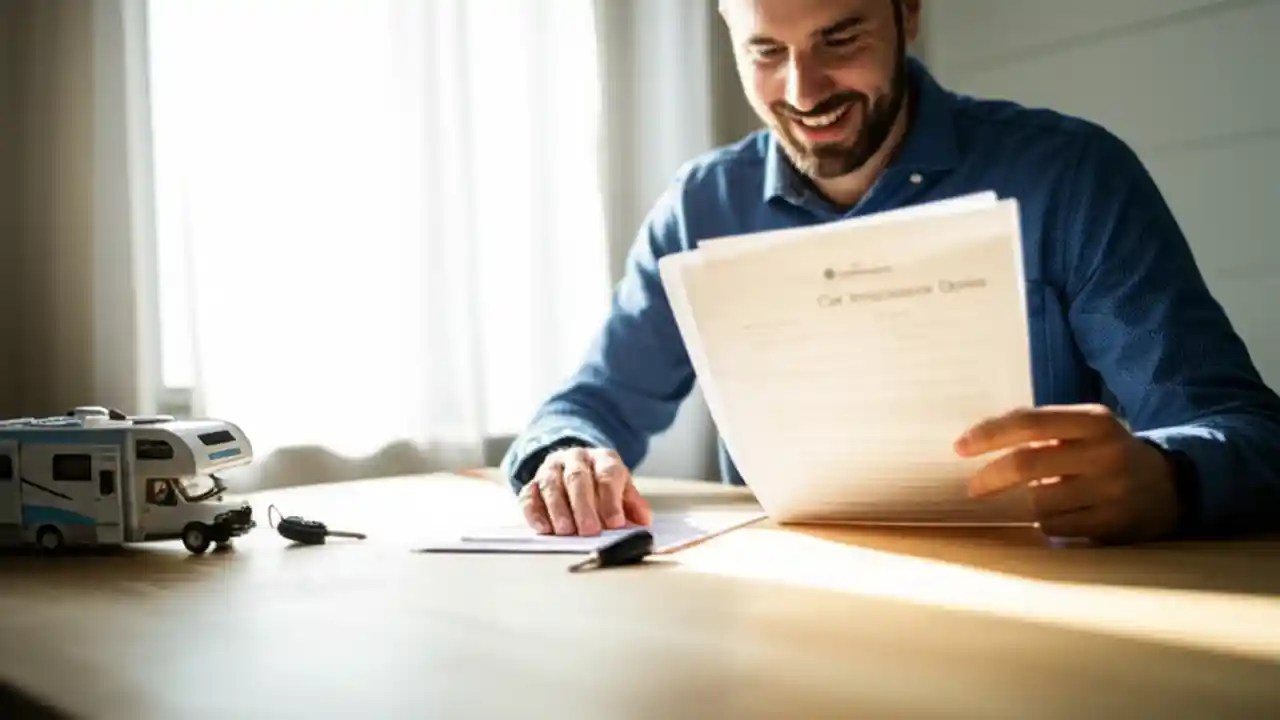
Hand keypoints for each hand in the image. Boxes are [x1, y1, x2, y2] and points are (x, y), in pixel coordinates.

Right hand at [518, 447, 652, 535]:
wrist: (575, 465)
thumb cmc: (601, 483)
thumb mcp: (622, 488)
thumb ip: (632, 504)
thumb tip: (644, 521)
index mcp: (603, 458)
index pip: (607, 475)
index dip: (611, 500)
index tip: (615, 523)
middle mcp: (576, 458)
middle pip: (577, 478)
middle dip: (583, 506)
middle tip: (589, 530)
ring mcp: (551, 468)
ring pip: (551, 484)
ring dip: (558, 509)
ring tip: (566, 531)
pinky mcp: (532, 483)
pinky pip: (529, 495)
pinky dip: (534, 513)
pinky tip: (543, 528)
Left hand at [955, 404, 1180, 543]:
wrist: (1172, 486)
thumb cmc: (1106, 454)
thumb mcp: (1085, 429)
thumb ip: (1042, 431)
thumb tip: (977, 443)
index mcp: (1094, 421)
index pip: (1029, 422)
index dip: (989, 434)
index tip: (960, 447)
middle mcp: (1105, 453)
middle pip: (1027, 465)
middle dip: (990, 478)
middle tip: (973, 488)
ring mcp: (1112, 491)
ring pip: (1038, 502)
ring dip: (1024, 504)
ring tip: (1036, 500)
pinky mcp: (1114, 524)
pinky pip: (1056, 527)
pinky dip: (1045, 523)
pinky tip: (1057, 516)